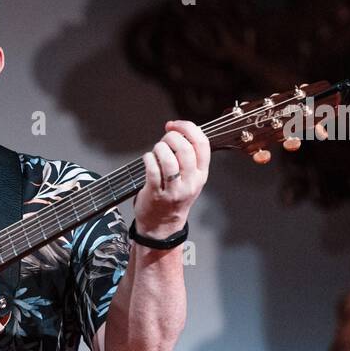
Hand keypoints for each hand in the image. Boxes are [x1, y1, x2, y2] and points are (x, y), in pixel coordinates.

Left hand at [135, 120, 209, 237]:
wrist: (163, 225)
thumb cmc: (174, 198)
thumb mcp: (190, 179)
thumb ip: (188, 157)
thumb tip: (178, 130)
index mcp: (201, 174)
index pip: (202, 144)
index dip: (188, 128)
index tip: (175, 125)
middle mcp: (190, 182)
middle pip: (185, 149)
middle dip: (171, 137)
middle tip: (164, 140)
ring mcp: (173, 189)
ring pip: (169, 159)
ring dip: (159, 148)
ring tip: (156, 151)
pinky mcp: (156, 193)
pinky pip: (152, 170)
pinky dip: (148, 159)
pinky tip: (147, 159)